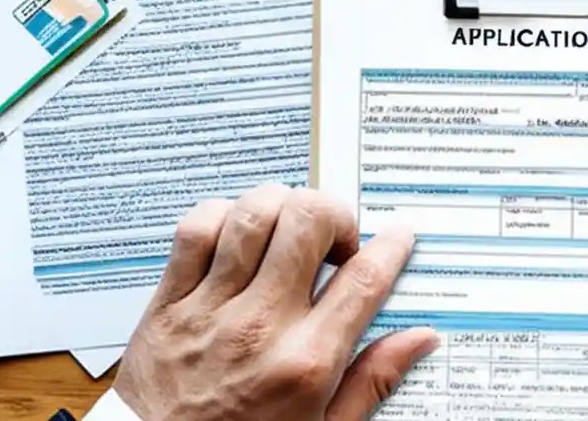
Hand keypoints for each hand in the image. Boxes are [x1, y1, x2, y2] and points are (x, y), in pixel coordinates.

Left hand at [113, 185, 436, 419]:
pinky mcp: (168, 303)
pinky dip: (222, 215)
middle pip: (308, 222)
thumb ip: (372, 380)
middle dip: (334, 215)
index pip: (363, 279)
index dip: (391, 246)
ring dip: (281, 207)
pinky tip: (237, 235)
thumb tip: (419, 341)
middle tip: (335, 240)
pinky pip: (195, 229)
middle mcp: (259, 327)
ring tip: (288, 231)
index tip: (396, 237)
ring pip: (253, 213)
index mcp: (305, 363)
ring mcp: (210, 309)